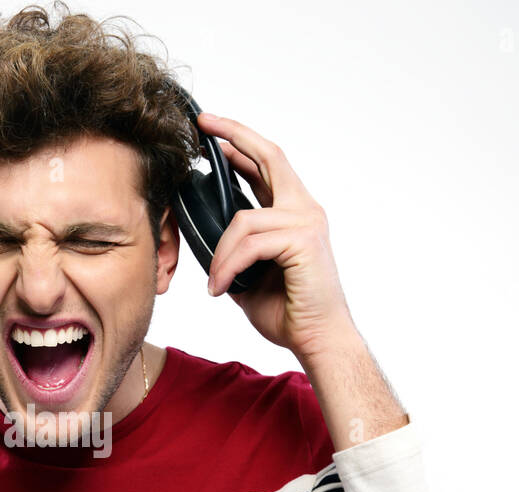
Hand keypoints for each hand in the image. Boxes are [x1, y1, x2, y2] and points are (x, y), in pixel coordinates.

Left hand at [197, 112, 356, 360]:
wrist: (316, 339)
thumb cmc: (288, 311)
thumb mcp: (248, 272)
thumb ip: (234, 247)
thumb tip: (201, 233)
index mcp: (293, 212)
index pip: (266, 164)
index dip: (239, 143)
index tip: (210, 131)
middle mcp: (304, 209)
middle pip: (268, 156)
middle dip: (233, 135)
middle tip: (202, 125)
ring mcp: (306, 221)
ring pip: (242, 219)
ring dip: (219, 254)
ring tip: (214, 283)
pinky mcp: (303, 240)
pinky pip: (249, 243)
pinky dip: (228, 265)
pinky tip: (220, 288)